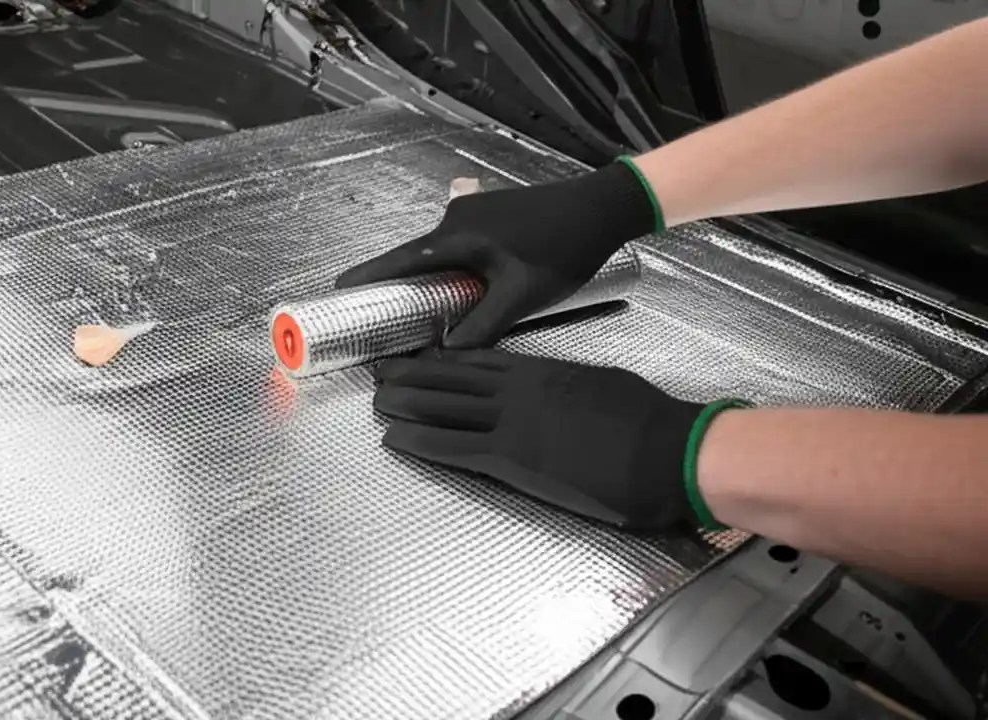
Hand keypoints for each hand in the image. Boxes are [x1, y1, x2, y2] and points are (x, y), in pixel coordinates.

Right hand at [336, 160, 658, 347]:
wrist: (602, 207)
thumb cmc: (562, 251)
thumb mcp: (520, 297)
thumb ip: (481, 328)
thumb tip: (446, 356)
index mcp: (455, 238)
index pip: (397, 261)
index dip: (366, 277)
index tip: (336, 292)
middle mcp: (455, 219)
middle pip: (413, 256)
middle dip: (395, 282)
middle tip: (377, 311)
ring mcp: (474, 211)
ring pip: (438, 250)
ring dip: (427, 276)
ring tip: (420, 306)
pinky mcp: (492, 212)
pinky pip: (458, 243)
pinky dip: (449, 265)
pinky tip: (463, 284)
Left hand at [373, 350, 709, 529]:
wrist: (666, 450)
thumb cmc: (648, 421)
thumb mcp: (602, 385)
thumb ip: (569, 387)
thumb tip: (557, 390)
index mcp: (541, 372)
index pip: (478, 359)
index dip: (440, 358)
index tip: (415, 355)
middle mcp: (517, 391)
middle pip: (449, 378)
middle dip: (410, 376)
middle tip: (379, 372)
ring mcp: (511, 424)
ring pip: (441, 408)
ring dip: (404, 405)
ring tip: (375, 400)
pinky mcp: (512, 459)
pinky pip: (452, 448)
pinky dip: (419, 443)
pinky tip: (393, 440)